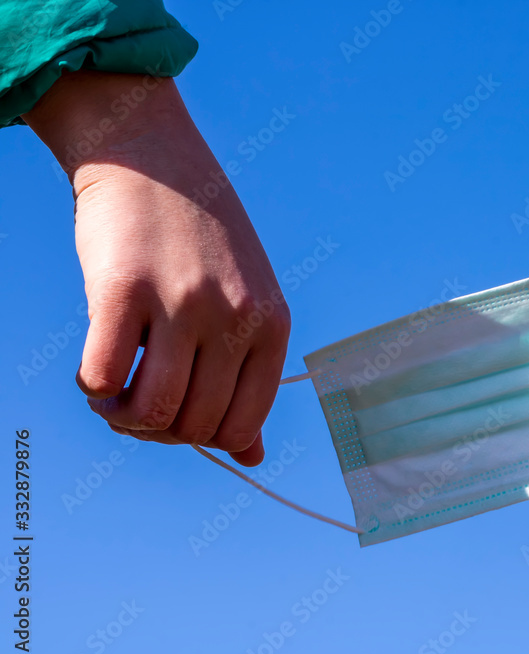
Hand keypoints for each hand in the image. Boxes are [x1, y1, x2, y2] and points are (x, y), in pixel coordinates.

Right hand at [23, 71, 289, 465]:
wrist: (153, 160)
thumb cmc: (201, 244)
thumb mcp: (247, 304)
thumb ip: (249, 377)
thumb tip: (251, 456)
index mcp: (272, 326)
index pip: (241, 427)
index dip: (201, 439)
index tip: (178, 417)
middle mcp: (235, 317)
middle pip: (194, 426)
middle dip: (158, 433)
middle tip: (137, 406)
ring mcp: (182, 303)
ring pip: (153, 414)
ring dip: (123, 420)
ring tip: (114, 398)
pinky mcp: (123, 289)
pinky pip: (103, 379)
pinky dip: (94, 392)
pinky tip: (95, 373)